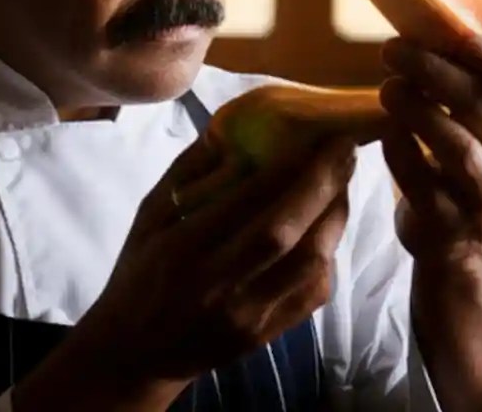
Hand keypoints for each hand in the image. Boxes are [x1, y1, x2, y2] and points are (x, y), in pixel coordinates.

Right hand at [12, 134, 356, 411]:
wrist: (135, 353)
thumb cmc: (139, 273)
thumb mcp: (147, 217)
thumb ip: (186, 173)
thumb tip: (232, 128)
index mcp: (181, 248)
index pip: (244, 201)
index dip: (287, 166)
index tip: (317, 136)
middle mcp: (216, 283)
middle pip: (284, 231)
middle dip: (323, 185)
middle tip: (346, 150)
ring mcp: (245, 315)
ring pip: (308, 263)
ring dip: (335, 218)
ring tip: (342, 184)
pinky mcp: (265, 335)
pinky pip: (312, 293)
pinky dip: (329, 256)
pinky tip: (327, 230)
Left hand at [378, 34, 481, 410]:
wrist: (463, 244)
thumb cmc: (477, 161)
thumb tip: (442, 17)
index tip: (466, 39)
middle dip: (434, 70)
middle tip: (393, 48)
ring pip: (456, 146)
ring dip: (415, 107)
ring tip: (388, 85)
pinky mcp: (448, 225)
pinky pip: (420, 179)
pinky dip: (398, 147)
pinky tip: (385, 126)